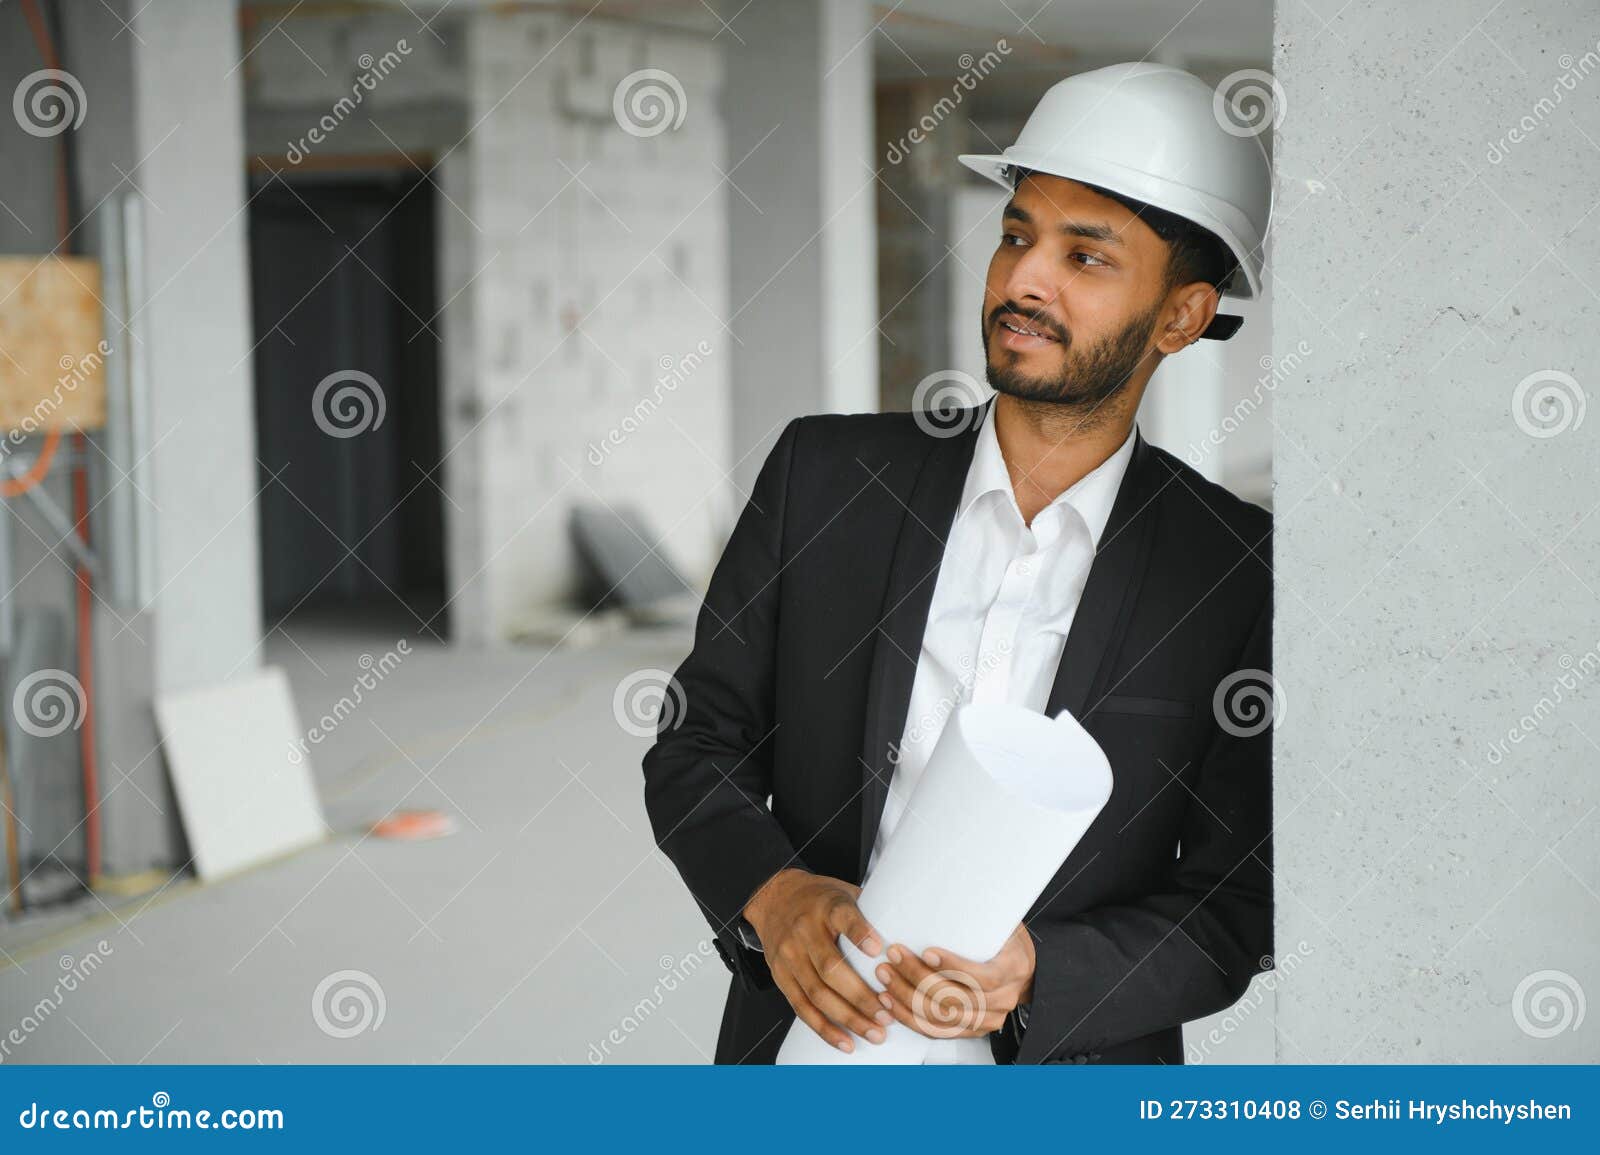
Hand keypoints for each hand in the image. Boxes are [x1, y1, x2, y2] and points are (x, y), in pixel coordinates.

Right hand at [742, 868, 894, 1052]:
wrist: (775, 897)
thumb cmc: (819, 899)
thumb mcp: (843, 893)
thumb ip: (871, 912)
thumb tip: (914, 933)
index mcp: (826, 906)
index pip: (842, 916)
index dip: (860, 932)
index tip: (878, 949)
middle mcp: (804, 930)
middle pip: (830, 967)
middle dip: (861, 996)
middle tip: (887, 1013)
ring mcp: (789, 954)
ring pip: (817, 993)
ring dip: (848, 1018)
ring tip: (874, 1032)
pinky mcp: (780, 975)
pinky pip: (801, 1007)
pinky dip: (824, 1028)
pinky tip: (845, 1041)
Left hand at [875, 921, 1035, 1038]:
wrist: (1022, 969)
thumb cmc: (1005, 937)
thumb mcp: (1002, 919)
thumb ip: (981, 910)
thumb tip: (945, 878)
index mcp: (1013, 968)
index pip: (984, 977)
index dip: (954, 967)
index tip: (926, 951)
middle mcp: (1003, 1000)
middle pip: (957, 999)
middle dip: (919, 979)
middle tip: (892, 955)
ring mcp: (987, 1019)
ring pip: (942, 1018)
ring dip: (908, 997)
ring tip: (884, 976)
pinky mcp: (970, 1030)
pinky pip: (936, 1031)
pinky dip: (909, 1017)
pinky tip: (888, 1001)